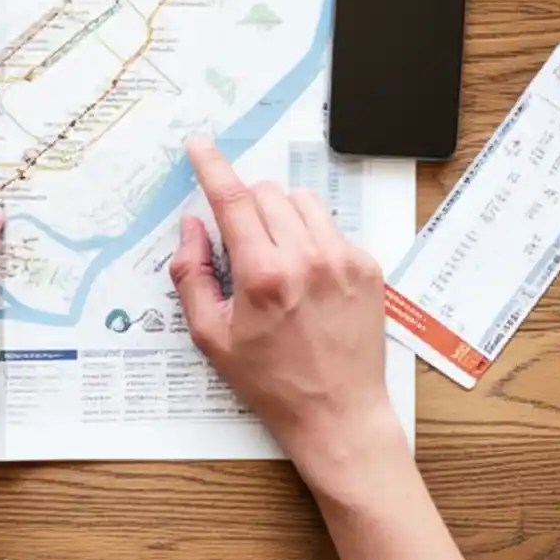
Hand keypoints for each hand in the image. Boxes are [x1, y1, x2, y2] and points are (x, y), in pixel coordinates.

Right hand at [171, 136, 398, 482]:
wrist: (338, 414)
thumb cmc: (272, 382)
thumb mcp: (211, 337)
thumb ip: (192, 275)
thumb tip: (191, 228)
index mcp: (264, 275)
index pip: (232, 200)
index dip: (211, 166)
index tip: (200, 146)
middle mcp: (307, 259)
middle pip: (266, 193)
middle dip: (244, 206)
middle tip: (240, 245)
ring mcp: (344, 260)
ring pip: (301, 201)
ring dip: (279, 215)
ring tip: (275, 257)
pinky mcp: (367, 267)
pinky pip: (330, 227)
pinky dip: (311, 237)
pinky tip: (306, 276)